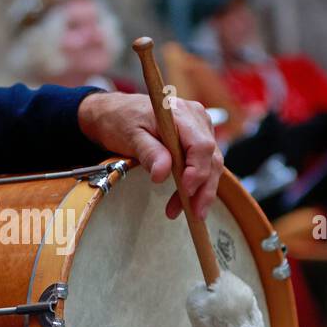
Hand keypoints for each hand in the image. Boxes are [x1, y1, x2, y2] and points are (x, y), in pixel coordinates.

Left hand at [77, 91, 222, 219]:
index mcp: (181, 113)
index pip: (201, 145)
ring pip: (211, 164)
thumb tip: (163, 174)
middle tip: (194, 214)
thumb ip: (149, 153)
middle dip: (203, 189)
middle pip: (211, 158)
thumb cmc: (121, 120)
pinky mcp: (197, 140)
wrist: (115, 112)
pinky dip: (196, 185)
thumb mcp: (130, 136)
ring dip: (200, 192)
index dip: (197, 171)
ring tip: (183, 212)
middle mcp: (197, 118)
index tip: (185, 191)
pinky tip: (185, 202)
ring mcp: (200, 129)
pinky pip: (204, 164)